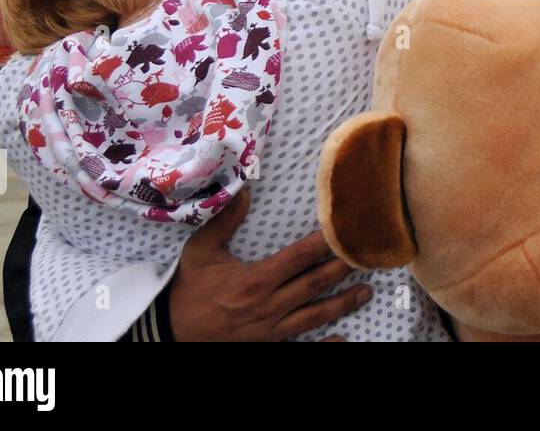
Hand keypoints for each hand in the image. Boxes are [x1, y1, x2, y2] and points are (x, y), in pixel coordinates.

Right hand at [168, 188, 369, 340]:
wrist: (170, 331)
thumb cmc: (188, 289)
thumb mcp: (200, 251)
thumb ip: (224, 221)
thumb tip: (244, 190)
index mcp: (255, 280)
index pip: (299, 257)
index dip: (325, 244)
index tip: (345, 231)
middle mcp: (268, 305)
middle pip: (314, 284)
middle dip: (343, 269)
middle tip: (369, 255)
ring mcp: (270, 330)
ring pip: (314, 315)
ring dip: (342, 303)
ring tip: (367, 291)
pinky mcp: (267, 347)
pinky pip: (301, 349)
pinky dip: (325, 347)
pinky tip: (344, 340)